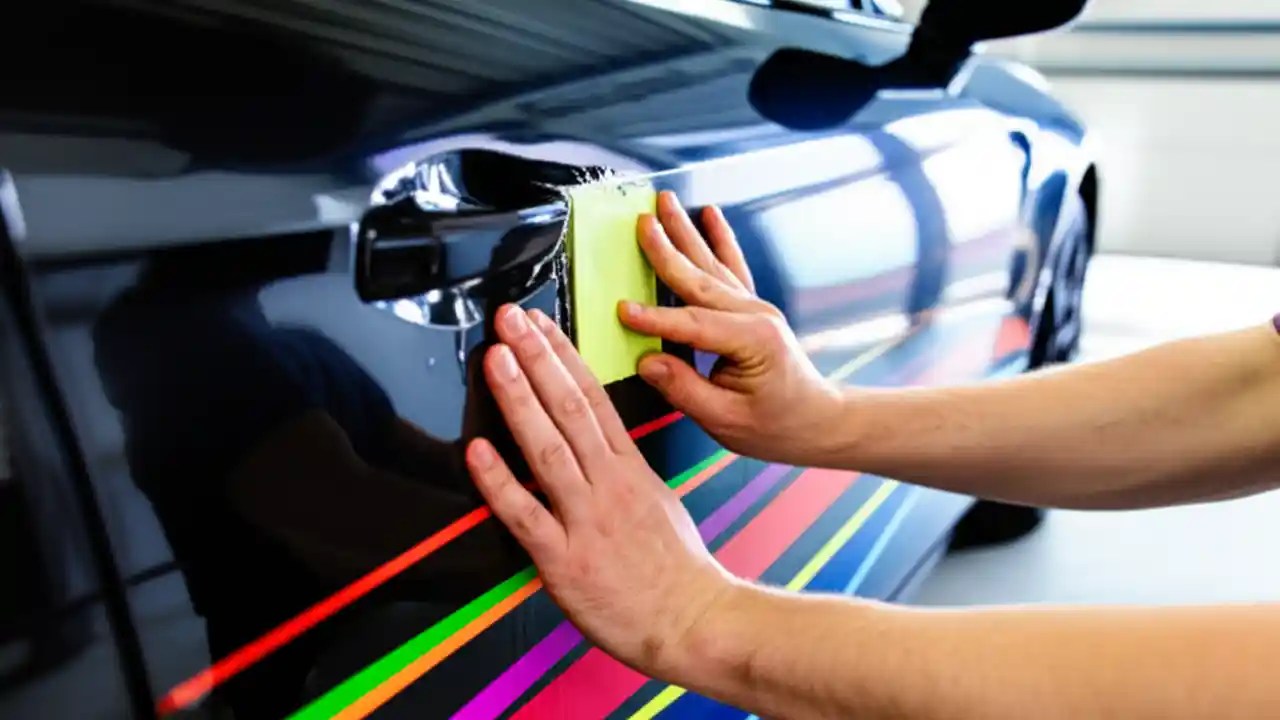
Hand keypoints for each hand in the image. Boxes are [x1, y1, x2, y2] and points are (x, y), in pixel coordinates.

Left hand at [466, 304, 739, 675]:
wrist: (694, 621)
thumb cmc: (677, 569)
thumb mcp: (657, 500)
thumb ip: (622, 468)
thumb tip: (598, 442)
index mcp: (630, 468)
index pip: (593, 397)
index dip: (562, 356)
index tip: (540, 324)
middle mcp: (609, 485)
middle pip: (570, 408)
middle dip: (537, 358)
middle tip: (509, 319)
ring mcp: (587, 520)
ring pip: (548, 448)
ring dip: (520, 399)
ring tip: (497, 359)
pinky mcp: (565, 561)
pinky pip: (526, 515)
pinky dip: (500, 482)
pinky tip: (478, 451)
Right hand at [619, 191, 842, 466]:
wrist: (816, 421)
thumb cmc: (775, 425)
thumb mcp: (726, 420)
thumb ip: (684, 390)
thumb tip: (647, 362)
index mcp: (752, 341)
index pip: (693, 325)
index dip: (656, 319)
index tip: (623, 310)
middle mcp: (755, 315)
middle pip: (700, 279)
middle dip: (667, 249)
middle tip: (641, 222)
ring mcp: (756, 306)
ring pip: (711, 264)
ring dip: (686, 231)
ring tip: (665, 202)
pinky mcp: (753, 307)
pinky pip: (732, 266)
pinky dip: (720, 238)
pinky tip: (710, 215)